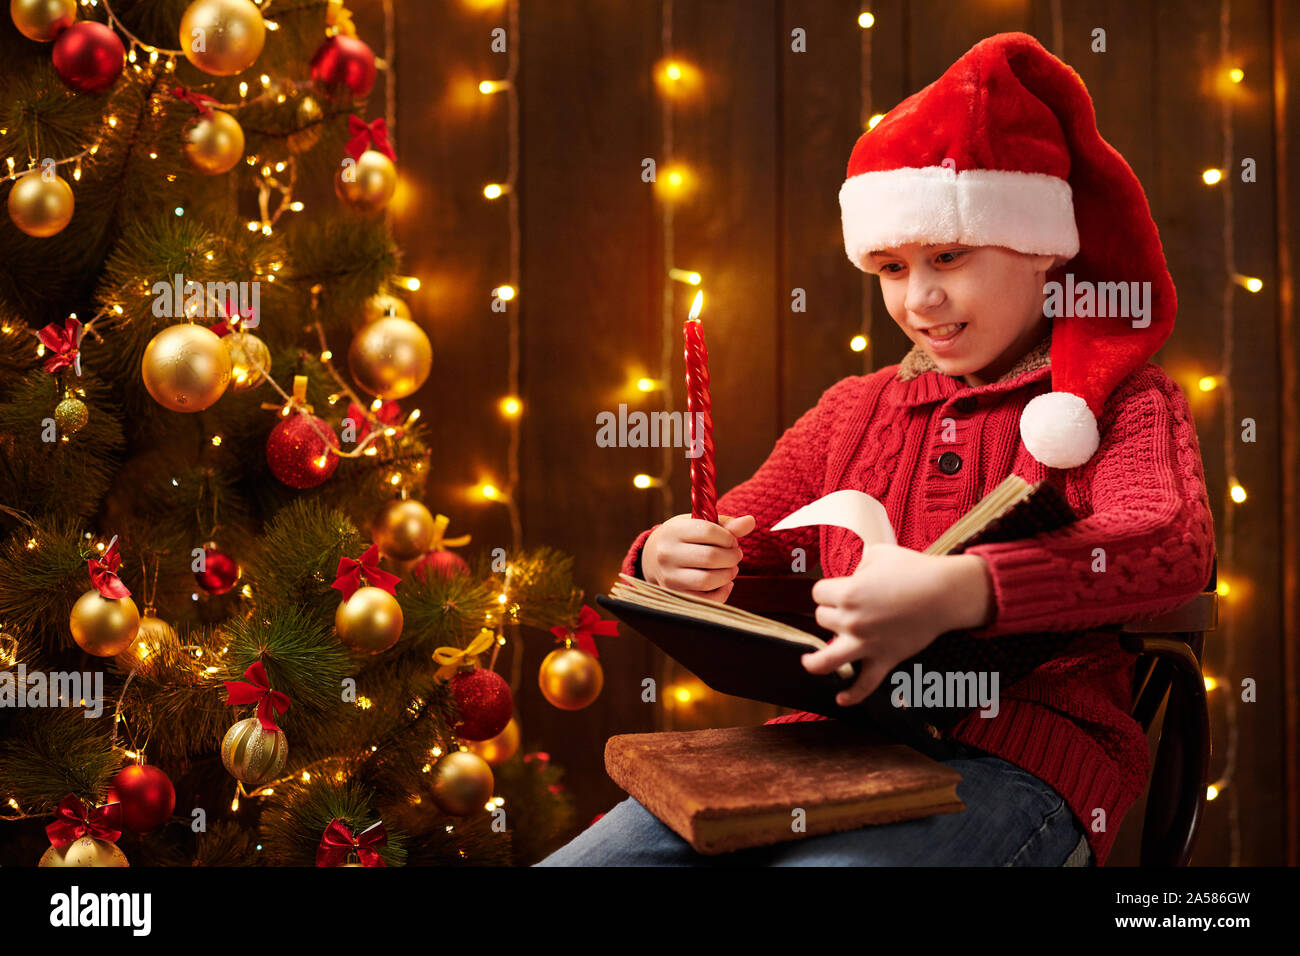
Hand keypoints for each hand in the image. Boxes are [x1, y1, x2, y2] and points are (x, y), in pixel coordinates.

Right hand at [642, 513, 756, 602]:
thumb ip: (727, 525)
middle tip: (735, 555)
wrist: (654, 557)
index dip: (728, 537)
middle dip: (731, 557)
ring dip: (728, 574)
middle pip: (710, 557)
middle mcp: (667, 554)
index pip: (708, 531)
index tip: (731, 540)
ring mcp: (669, 577)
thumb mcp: (699, 524)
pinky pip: (705, 600)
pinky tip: (725, 583)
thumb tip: (750, 522)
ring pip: (707, 580)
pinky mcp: (675, 595)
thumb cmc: (685, 538)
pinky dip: (722, 593)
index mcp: (673, 531)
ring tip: (731, 568)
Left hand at [801, 546, 992, 705]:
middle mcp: (851, 621)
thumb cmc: (913, 570)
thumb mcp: (878, 553)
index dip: (827, 589)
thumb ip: (859, 563)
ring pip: (827, 660)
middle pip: (822, 619)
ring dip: (814, 662)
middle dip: (831, 612)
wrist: (944, 593)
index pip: (818, 593)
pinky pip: (865, 684)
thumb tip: (855, 574)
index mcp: (847, 593)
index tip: (838, 588)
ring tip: (808, 661)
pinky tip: (841, 699)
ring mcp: (866, 643)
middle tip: (848, 608)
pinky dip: (852, 695)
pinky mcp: (884, 659)